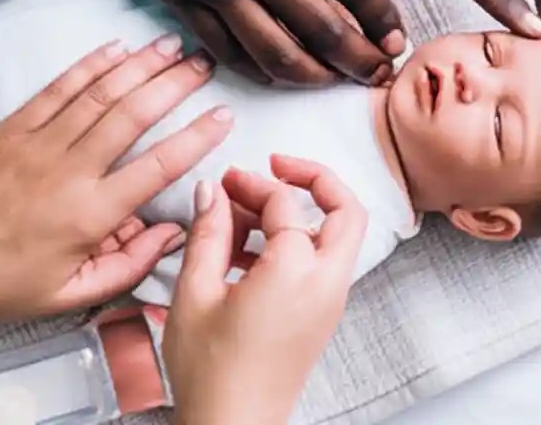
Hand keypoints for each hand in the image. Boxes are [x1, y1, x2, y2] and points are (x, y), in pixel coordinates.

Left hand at [0, 38, 232, 330]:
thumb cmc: (2, 289)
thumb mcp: (74, 295)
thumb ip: (130, 265)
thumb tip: (173, 231)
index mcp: (88, 217)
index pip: (158, 167)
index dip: (196, 137)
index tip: (222, 115)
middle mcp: (66, 174)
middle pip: (132, 115)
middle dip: (174, 84)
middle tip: (204, 65)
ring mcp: (34, 147)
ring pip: (98, 94)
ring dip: (139, 65)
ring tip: (171, 46)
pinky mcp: (7, 131)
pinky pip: (55, 90)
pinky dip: (88, 66)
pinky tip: (116, 49)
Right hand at [100, 0, 404, 86]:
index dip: (383, 21)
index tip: (397, 40)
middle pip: (322, 31)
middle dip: (360, 61)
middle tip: (379, 75)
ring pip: (273, 54)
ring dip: (312, 77)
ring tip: (331, 81)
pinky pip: (224, 49)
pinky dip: (256, 69)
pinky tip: (277, 74)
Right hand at [164, 156, 367, 424]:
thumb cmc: (213, 374)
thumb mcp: (195, 293)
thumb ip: (207, 233)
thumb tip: (212, 192)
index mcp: (296, 271)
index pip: (284, 202)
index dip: (252, 182)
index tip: (225, 181)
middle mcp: (324, 284)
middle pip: (345, 210)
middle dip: (314, 178)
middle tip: (276, 166)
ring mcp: (328, 302)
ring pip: (336, 236)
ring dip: (300, 214)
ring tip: (245, 217)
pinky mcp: (320, 317)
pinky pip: (321, 263)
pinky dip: (296, 243)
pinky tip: (247, 253)